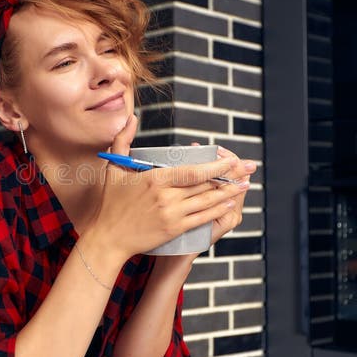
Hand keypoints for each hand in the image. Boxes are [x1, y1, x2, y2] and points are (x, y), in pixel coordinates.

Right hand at [87, 120, 254, 259]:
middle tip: (249, 167)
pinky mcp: (174, 229)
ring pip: (207, 201)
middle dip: (230, 175)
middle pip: (204, 184)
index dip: (215, 166)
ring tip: (245, 183)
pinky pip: (202, 217)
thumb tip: (132, 117)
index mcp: (154, 179)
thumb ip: (123, 140)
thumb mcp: (113, 168)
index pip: (192, 170)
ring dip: (229, 192)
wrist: (107, 238)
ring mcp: (172, 214)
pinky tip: (230, 203)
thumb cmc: (110, 203)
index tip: (231, 159)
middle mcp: (166, 196)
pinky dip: (218, 209)